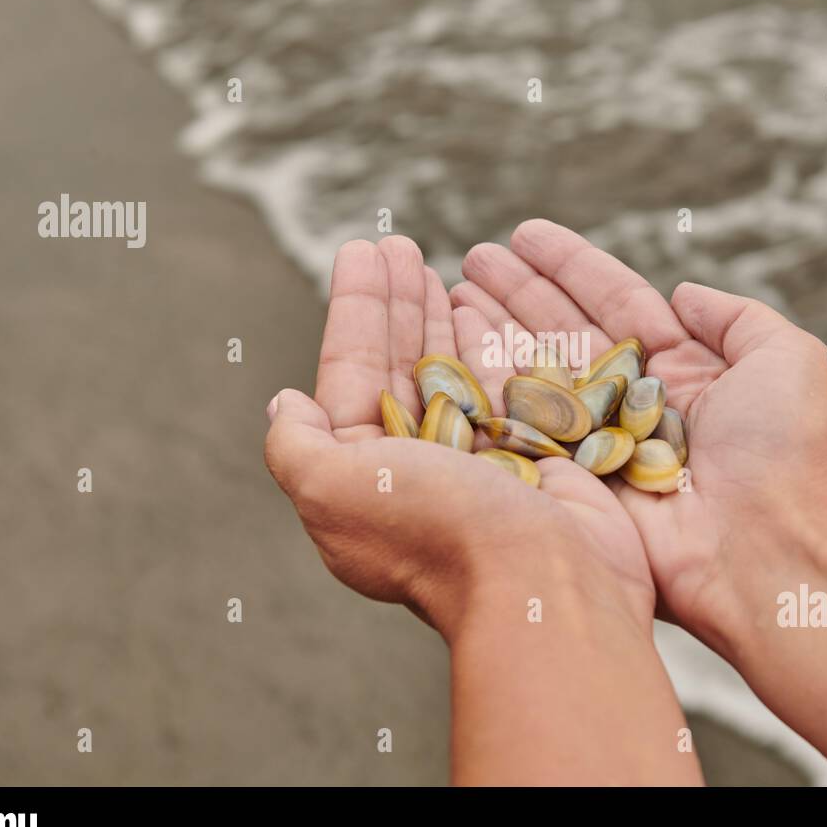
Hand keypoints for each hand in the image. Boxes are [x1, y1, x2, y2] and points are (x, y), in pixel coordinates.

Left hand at [263, 235, 656, 639]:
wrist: (543, 583)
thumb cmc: (436, 531)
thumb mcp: (332, 488)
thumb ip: (296, 444)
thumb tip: (282, 403)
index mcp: (362, 475)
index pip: (348, 374)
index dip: (354, 311)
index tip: (361, 251)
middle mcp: (416, 468)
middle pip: (400, 364)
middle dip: (397, 303)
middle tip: (398, 243)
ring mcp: (478, 462)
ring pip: (452, 370)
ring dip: (439, 315)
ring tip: (436, 261)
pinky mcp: (533, 458)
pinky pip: (507, 385)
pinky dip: (494, 343)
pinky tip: (486, 309)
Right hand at [450, 220, 826, 653]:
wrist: (762, 544)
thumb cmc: (782, 450)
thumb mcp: (787, 359)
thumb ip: (736, 316)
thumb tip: (683, 292)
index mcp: (684, 369)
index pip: (614, 301)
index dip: (569, 266)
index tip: (525, 234)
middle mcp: (634, 401)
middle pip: (564, 331)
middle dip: (518, 292)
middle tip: (473, 257)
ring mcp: (598, 441)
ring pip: (535, 371)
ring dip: (492, 328)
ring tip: (451, 288)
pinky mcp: (571, 480)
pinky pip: (521, 422)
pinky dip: (486, 383)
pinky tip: (452, 346)